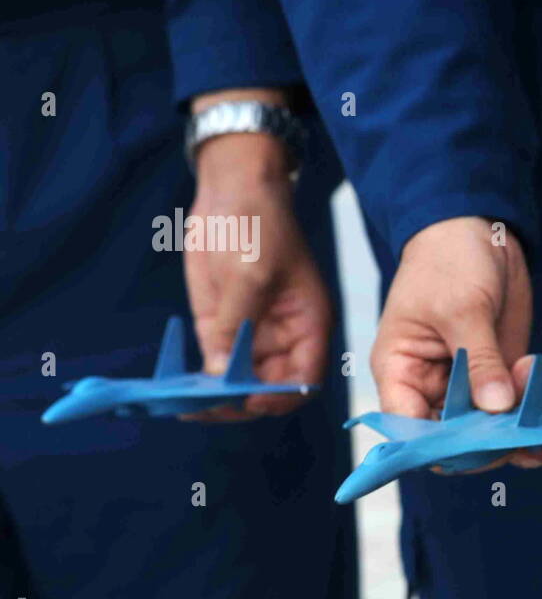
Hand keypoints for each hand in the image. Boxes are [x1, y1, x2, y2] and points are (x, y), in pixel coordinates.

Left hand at [183, 114, 330, 420]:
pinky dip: (196, 382)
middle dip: (241, 401)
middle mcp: (283, 338)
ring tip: (185, 406)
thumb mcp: (250, 274)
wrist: (233, 190)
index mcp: (308, 326)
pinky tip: (176, 390)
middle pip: (269, 388)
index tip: (249, 399)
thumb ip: (236, 326)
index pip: (304, 378)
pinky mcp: (220, 327)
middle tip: (208, 408)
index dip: (281, 396)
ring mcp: (251, 335)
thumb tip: (219, 374)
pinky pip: (211, 365)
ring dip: (215, 398)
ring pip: (238, 383)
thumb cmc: (259, 225)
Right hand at [371, 215, 540, 471]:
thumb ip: (480, 360)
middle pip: (449, 439)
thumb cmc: (448, 262)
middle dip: (483, 443)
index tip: (475, 446)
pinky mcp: (496, 377)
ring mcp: (465, 386)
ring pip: (484, 431)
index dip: (437, 445)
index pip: (409, 428)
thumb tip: (497, 406)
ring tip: (535, 417)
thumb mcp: (462, 308)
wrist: (478, 231)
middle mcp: (428, 387)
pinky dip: (526, 419)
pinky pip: (509, 411)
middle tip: (516, 435)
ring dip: (511, 431)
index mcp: (399, 373)